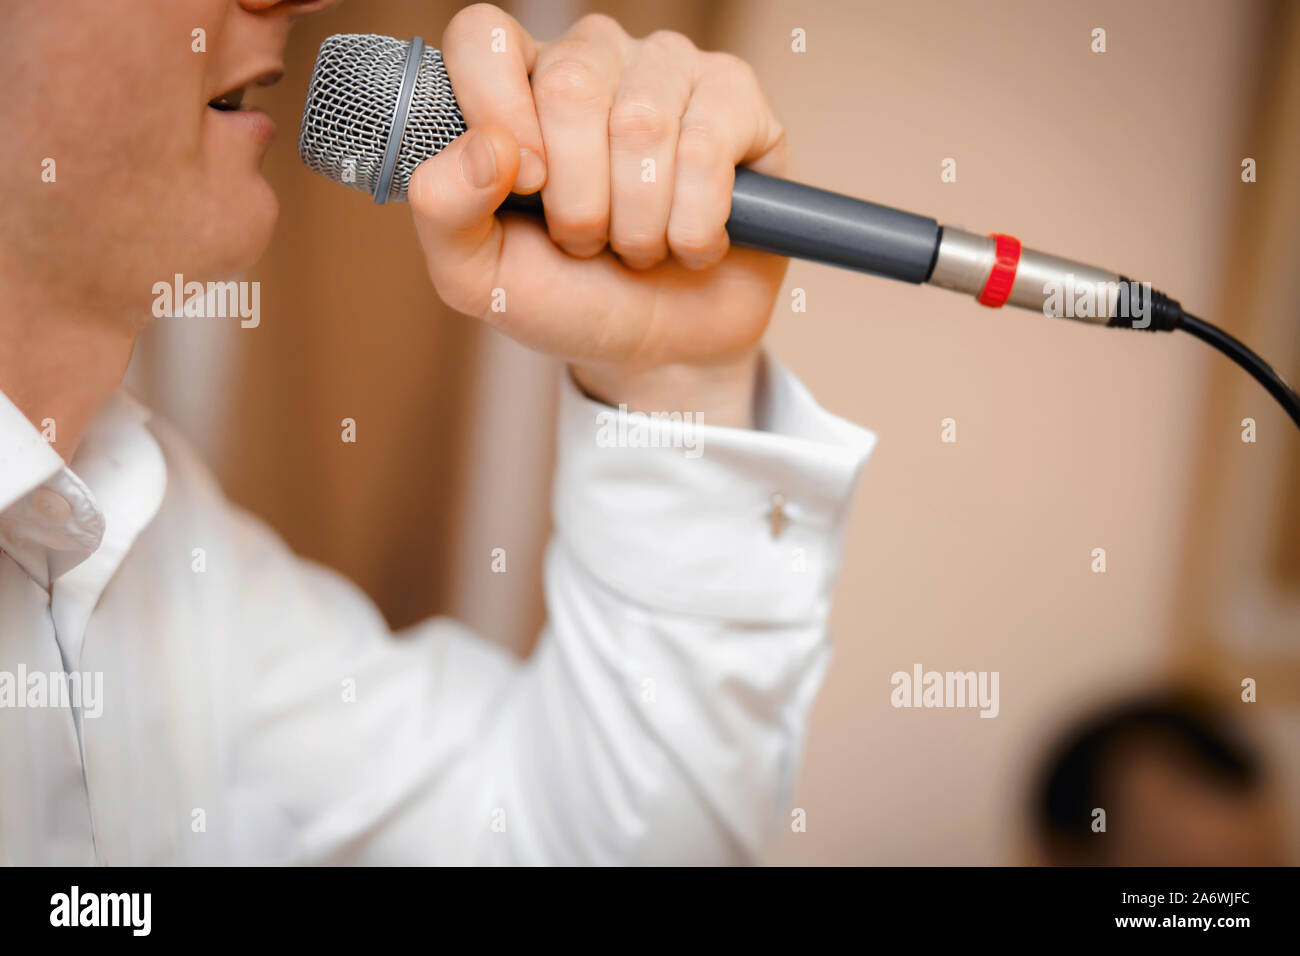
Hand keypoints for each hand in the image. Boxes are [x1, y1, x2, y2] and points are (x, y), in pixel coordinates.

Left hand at [408, 5, 788, 426]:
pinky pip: (707, 145)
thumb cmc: (569, 299)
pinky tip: (694, 243)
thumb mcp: (479, 276)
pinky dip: (694, 223)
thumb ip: (442, 208)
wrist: (662, 350)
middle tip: (587, 242)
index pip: (484, 37)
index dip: (497, 108)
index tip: (526, 185)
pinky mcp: (738, 100)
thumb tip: (487, 147)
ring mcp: (668, 71)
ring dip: (638, 221)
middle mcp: (592, 59)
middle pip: (569, 84)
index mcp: (516, 84)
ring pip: (641, 122)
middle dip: (577, 199)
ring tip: (640, 247)